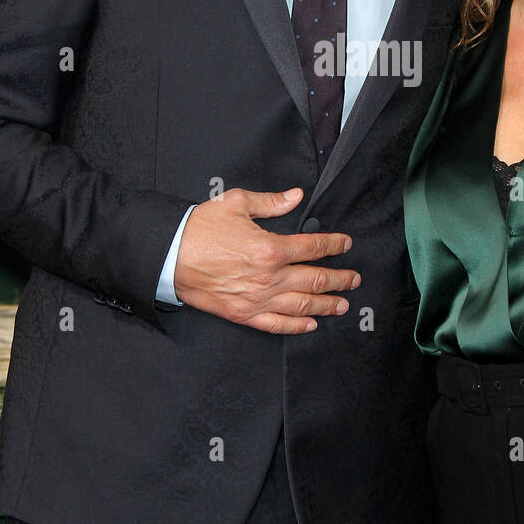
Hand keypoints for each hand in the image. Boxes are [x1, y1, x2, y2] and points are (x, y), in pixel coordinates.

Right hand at [172, 187, 359, 333]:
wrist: (169, 256)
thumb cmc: (200, 228)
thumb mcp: (236, 203)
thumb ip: (271, 202)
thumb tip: (296, 197)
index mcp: (271, 248)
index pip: (314, 247)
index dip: (334, 245)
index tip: (345, 244)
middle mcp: (269, 277)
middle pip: (316, 279)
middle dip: (340, 279)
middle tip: (354, 279)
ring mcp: (257, 299)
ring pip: (302, 305)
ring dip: (327, 304)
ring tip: (342, 304)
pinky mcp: (243, 314)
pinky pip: (277, 325)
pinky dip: (297, 326)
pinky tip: (311, 324)